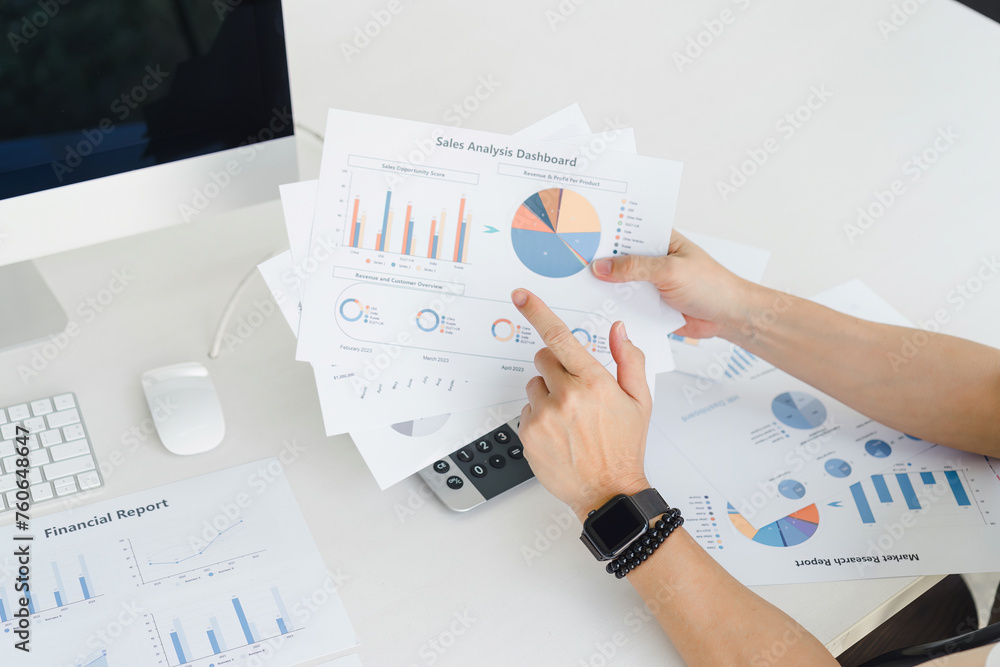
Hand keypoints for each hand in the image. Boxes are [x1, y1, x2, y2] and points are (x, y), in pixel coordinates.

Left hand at [511, 288, 651, 521]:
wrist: (608, 491)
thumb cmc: (625, 446)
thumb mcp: (639, 401)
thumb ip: (629, 360)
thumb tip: (618, 329)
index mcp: (594, 383)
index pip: (560, 337)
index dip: (537, 312)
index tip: (520, 296)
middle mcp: (566, 396)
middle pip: (543, 358)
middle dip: (556, 366)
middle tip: (574, 389)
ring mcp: (544, 416)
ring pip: (534, 385)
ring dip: (547, 394)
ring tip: (570, 418)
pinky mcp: (528, 433)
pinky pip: (527, 410)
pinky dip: (540, 417)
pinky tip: (560, 433)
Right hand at [590, 230, 754, 338]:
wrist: (729, 317)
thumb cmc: (711, 285)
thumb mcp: (670, 270)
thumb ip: (635, 267)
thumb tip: (601, 266)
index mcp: (659, 240)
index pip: (626, 229)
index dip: (605, 230)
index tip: (580, 231)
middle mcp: (651, 259)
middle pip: (617, 257)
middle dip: (598, 261)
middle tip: (569, 261)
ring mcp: (648, 282)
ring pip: (618, 282)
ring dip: (603, 286)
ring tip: (574, 286)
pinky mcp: (648, 304)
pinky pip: (625, 303)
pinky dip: (613, 306)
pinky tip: (594, 307)